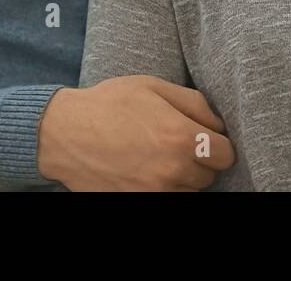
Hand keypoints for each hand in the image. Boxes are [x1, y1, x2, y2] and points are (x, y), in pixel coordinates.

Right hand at [38, 76, 234, 190]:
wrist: (64, 133)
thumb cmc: (110, 104)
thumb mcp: (155, 87)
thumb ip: (195, 104)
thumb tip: (218, 125)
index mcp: (182, 138)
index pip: (226, 155)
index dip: (218, 144)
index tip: (205, 138)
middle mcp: (172, 171)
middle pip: (209, 176)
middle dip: (199, 161)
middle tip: (177, 145)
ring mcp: (154, 192)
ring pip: (188, 191)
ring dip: (182, 177)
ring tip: (159, 157)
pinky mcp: (137, 202)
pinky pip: (166, 199)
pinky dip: (162, 188)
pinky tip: (147, 170)